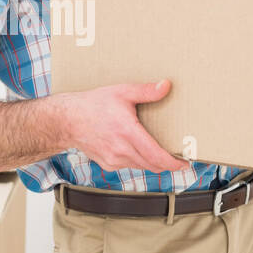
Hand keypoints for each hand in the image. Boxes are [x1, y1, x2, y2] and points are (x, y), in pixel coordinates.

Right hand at [56, 80, 190, 172]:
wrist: (68, 121)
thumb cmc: (93, 105)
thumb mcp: (122, 92)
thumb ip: (146, 91)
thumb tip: (166, 86)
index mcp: (128, 132)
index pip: (156, 156)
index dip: (173, 163)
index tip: (184, 164)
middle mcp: (122, 150)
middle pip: (153, 165)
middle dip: (167, 164)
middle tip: (178, 158)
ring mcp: (114, 160)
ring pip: (141, 166)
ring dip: (152, 162)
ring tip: (160, 153)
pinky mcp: (108, 164)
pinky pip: (129, 166)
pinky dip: (137, 161)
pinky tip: (137, 150)